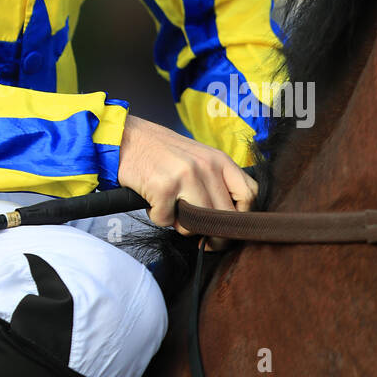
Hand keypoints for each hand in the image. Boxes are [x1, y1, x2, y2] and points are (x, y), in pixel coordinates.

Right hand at [117, 113, 257, 251]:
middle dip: (214, 236)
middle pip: (224, 217)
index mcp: (219, 160)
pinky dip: (157, 217)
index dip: (242, 218)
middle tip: (202, 238)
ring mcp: (185, 176)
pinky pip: (166, 220)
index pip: (249, 194)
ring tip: (171, 210)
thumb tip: (229, 220)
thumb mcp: (199, 158)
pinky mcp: (163, 187)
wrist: (126, 138)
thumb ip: (216, 181)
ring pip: (197, 224)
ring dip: (182, 226)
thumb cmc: (162, 152)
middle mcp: (206, 167)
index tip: (229, 227)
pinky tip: (153, 202)